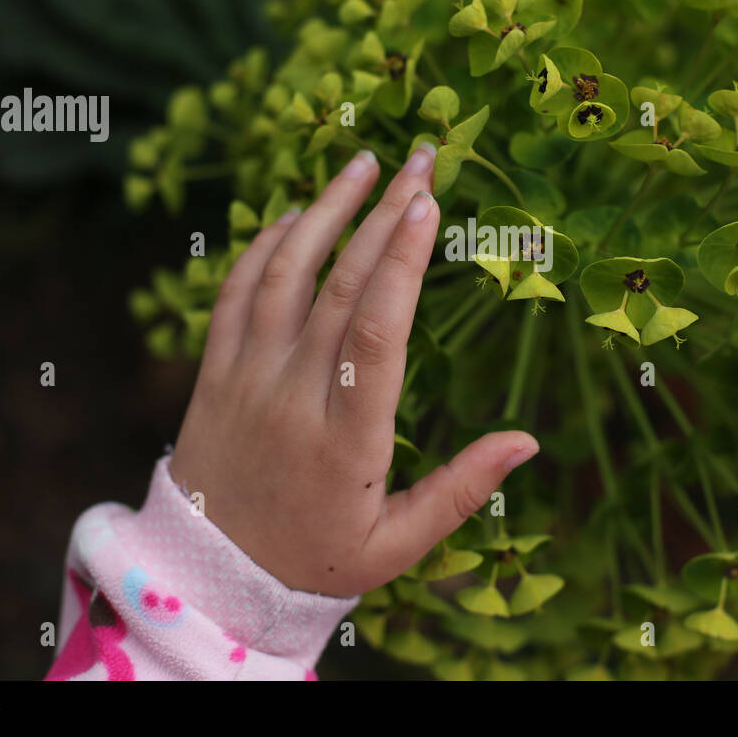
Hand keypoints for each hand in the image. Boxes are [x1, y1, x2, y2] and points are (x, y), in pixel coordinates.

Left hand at [168, 145, 538, 597]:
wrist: (208, 577)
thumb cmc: (316, 559)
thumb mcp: (398, 543)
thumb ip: (463, 490)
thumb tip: (529, 440)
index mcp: (345, 439)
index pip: (377, 334)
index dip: (403, 263)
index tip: (430, 205)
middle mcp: (291, 397)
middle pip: (340, 288)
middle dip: (384, 216)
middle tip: (422, 159)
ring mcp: (246, 378)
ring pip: (283, 275)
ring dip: (324, 210)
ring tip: (365, 163)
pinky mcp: (214, 372)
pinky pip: (235, 293)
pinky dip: (266, 245)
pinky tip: (297, 213)